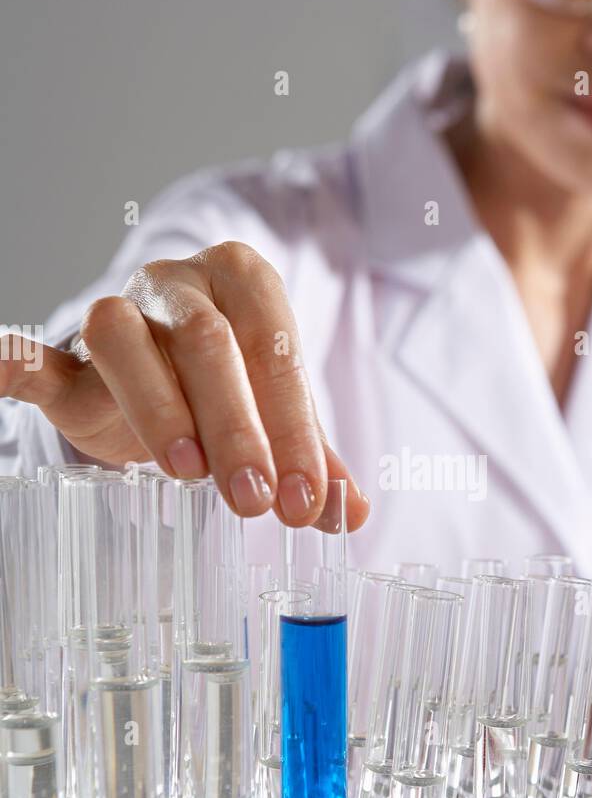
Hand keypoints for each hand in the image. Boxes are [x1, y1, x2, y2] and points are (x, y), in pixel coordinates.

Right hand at [0, 242, 369, 529]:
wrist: (157, 363)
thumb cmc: (227, 384)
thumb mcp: (275, 416)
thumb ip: (312, 459)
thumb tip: (350, 514)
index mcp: (246, 284)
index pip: (275, 351)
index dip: (293, 428)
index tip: (304, 499)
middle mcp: (181, 283)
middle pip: (208, 343)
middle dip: (236, 426)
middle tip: (254, 498)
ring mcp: (119, 311)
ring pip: (127, 341)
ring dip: (157, 407)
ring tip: (185, 471)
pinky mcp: (66, 355)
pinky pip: (35, 356)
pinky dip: (14, 362)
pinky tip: (0, 368)